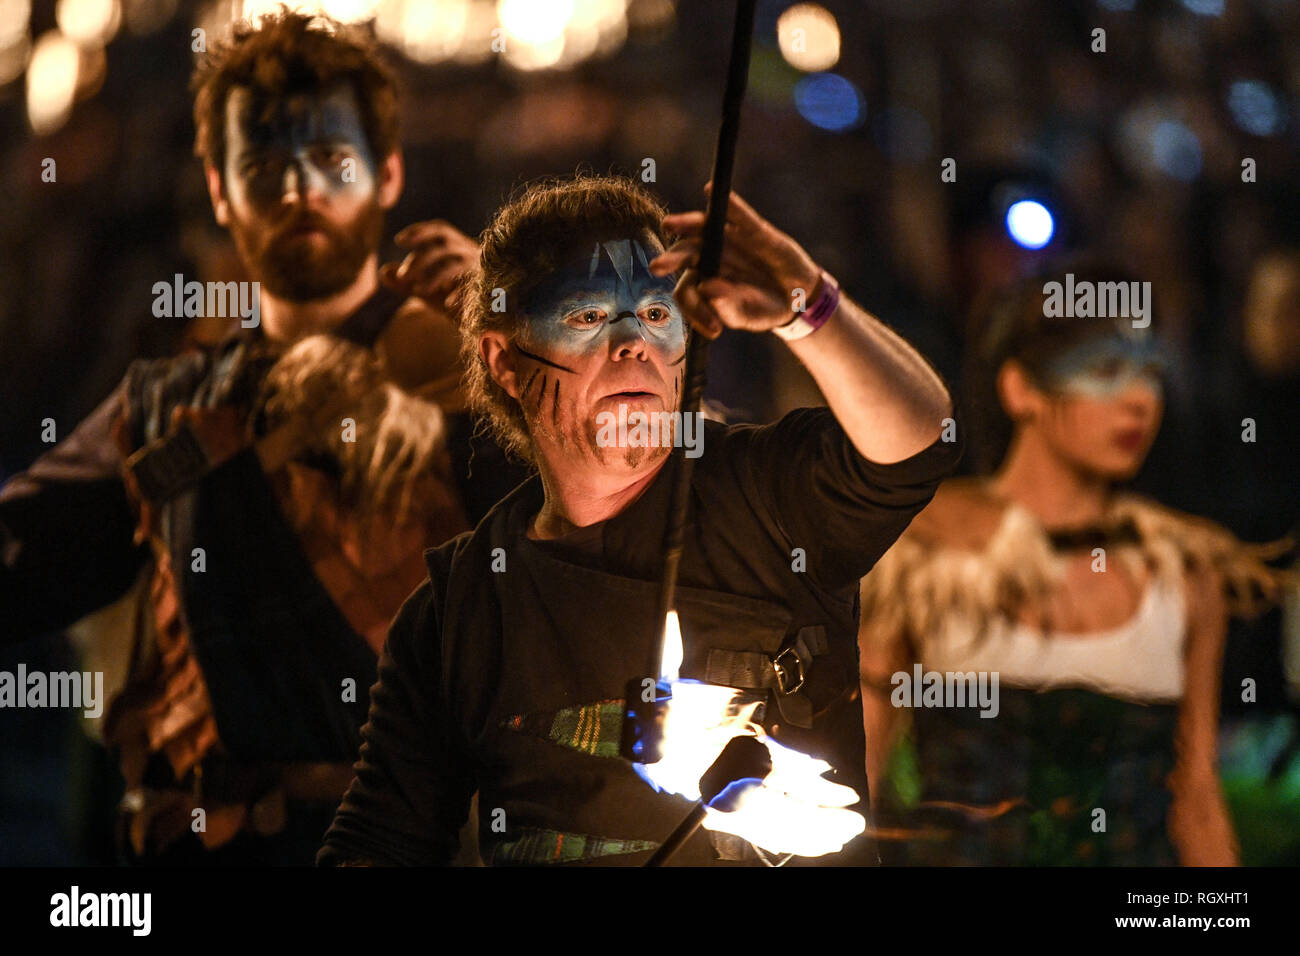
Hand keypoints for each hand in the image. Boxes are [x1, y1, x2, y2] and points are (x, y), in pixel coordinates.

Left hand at [381, 219, 479, 315]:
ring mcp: (481, 271)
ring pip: (455, 266)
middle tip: (403, 276)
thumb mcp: (426, 290)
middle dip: (420, 260)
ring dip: (434, 277)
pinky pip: (473, 288)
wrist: (483, 322)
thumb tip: (384, 272)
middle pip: (443, 246)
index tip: (399, 241)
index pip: (439, 230)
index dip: (420, 231)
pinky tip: (447, 305)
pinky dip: (459, 294)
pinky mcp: (489, 288)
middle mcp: (471, 254)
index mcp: (457, 248)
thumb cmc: (452, 300)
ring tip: (417, 291)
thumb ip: (405, 282)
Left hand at [650, 184, 821, 339]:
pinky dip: (727, 204)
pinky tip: (711, 190)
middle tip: (657, 267)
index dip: (693, 308)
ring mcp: (729, 240)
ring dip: (685, 223)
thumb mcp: (749, 315)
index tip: (715, 330)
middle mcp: (709, 258)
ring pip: (703, 228)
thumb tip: (708, 288)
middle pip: (684, 253)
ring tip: (669, 224)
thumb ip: (728, 307)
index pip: (685, 290)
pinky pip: (738, 215)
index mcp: (702, 282)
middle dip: (670, 259)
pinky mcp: (753, 230)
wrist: (798, 296)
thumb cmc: (764, 308)